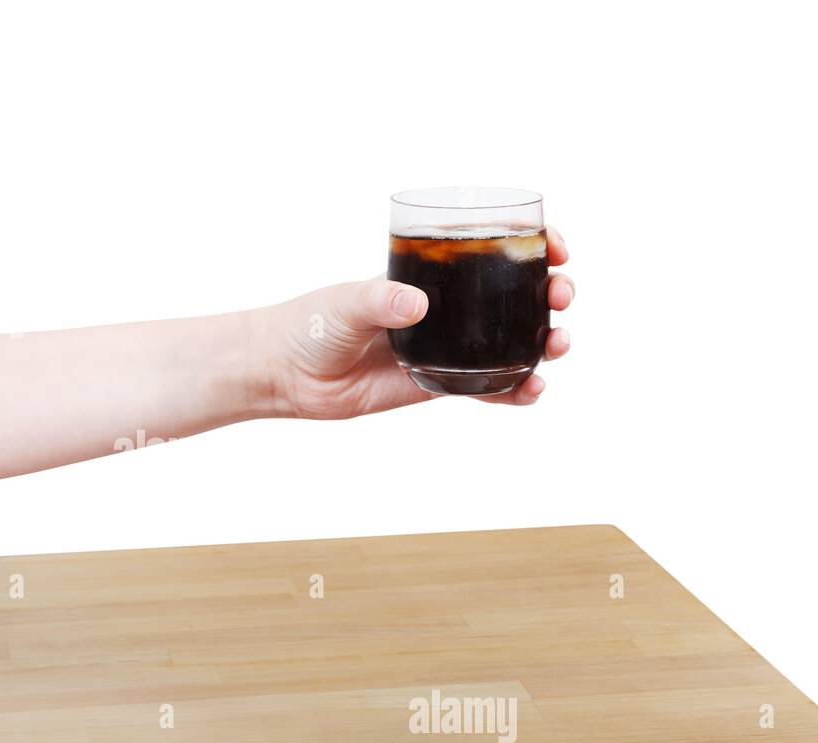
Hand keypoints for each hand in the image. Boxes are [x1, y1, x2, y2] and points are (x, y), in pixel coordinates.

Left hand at [255, 227, 573, 417]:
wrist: (288, 374)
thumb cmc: (311, 325)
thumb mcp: (345, 304)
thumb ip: (379, 301)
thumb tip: (417, 304)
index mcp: (430, 274)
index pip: (492, 250)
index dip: (533, 244)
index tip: (555, 246)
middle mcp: (446, 307)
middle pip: (516, 295)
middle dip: (550, 292)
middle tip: (561, 295)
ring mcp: (446, 346)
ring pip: (511, 342)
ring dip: (544, 342)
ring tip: (558, 346)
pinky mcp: (437, 385)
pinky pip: (486, 387)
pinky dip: (514, 390)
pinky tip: (532, 391)